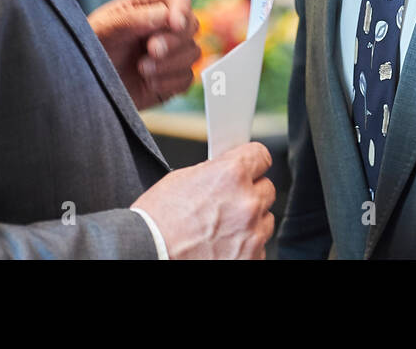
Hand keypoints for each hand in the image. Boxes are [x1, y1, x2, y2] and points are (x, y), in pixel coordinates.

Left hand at [88, 0, 200, 108]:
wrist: (85, 87)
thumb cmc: (90, 50)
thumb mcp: (103, 29)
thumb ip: (132, 19)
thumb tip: (165, 15)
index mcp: (146, 5)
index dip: (181, 7)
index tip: (174, 23)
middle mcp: (163, 27)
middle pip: (192, 24)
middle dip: (174, 39)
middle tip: (151, 50)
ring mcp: (170, 54)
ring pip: (193, 52)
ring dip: (170, 63)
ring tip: (142, 69)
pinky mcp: (172, 79)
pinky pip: (187, 78)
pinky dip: (170, 81)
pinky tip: (148, 82)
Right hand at [133, 142, 275, 258]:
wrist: (149, 252)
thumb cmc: (158, 221)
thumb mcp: (183, 178)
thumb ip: (214, 171)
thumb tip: (227, 170)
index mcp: (231, 175)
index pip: (261, 156)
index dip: (252, 161)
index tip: (250, 166)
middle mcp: (247, 203)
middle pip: (267, 189)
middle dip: (250, 193)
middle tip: (228, 202)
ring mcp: (252, 235)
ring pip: (265, 220)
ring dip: (250, 221)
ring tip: (221, 228)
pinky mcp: (251, 258)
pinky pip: (259, 246)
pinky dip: (245, 246)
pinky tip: (221, 245)